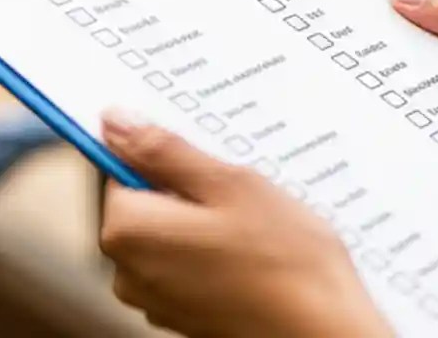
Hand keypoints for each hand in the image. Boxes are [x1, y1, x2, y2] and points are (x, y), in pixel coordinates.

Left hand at [98, 111, 391, 337]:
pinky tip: (254, 251)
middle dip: (191, 188)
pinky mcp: (182, 314)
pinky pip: (188, 264)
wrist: (322, 332)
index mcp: (128, 230)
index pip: (123, 167)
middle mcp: (128, 271)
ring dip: (207, 220)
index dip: (169, 155)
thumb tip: (115, 121)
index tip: (208, 154)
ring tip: (256, 223)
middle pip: (148, 201)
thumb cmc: (283, 261)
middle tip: (241, 188)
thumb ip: (163, 151)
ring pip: (172, 233)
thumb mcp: (228, 184)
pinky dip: (214, 251)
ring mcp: (155, 299)